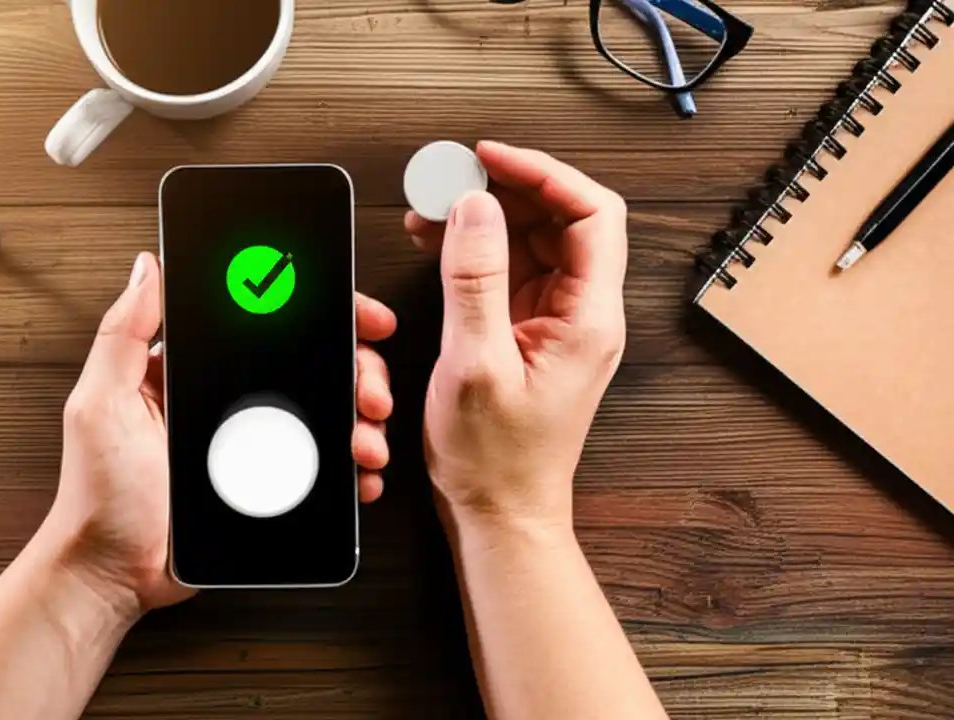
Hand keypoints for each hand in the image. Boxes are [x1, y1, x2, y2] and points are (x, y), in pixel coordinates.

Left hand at [43, 252, 395, 612]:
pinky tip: (359, 473)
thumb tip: (147, 269)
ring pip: (328, 413)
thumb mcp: (99, 405)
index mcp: (193, 370)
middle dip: (357, 369)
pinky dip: (352, 467)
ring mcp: (255, 442)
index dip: (318, 311)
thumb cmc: (98, 496)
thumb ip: (121, 334)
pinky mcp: (270, 483)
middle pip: (312, 364)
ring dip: (361, 420)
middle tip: (369, 390)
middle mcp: (229, 399)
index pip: (265, 322)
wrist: (116, 573)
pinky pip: (324, 467)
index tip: (356, 315)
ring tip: (365, 441)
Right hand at [407, 141, 627, 528]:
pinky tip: (440, 243)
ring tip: (434, 207)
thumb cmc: (497, 460)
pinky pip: (510, 271)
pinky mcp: (529, 333)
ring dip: (487, 216)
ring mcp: (557, 323)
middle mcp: (582, 314)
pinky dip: (478, 249)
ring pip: (533, 241)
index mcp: (589, 319)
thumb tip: (472, 207)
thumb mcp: (474, 364)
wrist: (501, 514)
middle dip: (506, 189)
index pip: (591, 213)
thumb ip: (475, 280)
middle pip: (561, 219)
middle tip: (451, 178)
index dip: (543, 173)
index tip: (489, 158)